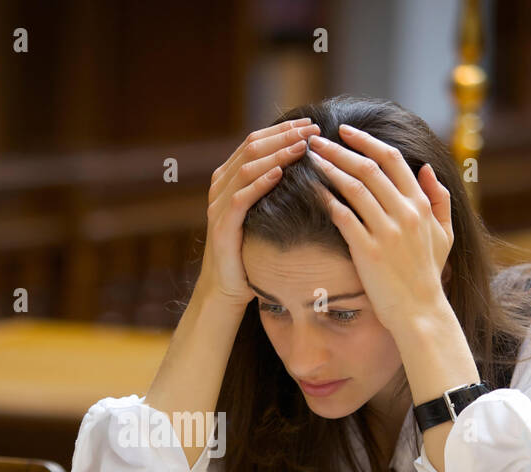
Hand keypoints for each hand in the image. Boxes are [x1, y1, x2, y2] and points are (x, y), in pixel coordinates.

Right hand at [199, 118, 321, 310]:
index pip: (255, 141)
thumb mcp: (261, 213)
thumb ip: (272, 189)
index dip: (283, 129)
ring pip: (246, 168)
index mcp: (228, 178)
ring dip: (277, 154)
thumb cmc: (250, 251)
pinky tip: (280, 174)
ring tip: (302, 146)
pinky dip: (260, 183)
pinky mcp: (222, 227)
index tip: (311, 124)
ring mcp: (217, 206)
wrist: (226, 288)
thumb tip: (305, 166)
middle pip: (251, 148)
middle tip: (313, 129)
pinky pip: (240, 199)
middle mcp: (220, 186)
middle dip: (284, 135)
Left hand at [306, 124, 453, 333]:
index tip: (346, 132)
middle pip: (369, 168)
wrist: (419, 311)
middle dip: (340, 149)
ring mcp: (386, 231)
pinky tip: (312, 189)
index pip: (392, 159)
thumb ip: (439, 199)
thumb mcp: (444, 234)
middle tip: (317, 139)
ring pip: (354, 187)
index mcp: (421, 204)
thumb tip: (427, 169)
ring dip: (330, 168)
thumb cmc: (428, 274)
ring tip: (311, 158)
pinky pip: (343, 216)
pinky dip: (327, 199)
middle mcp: (404, 213)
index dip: (367, 141)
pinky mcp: (368, 250)